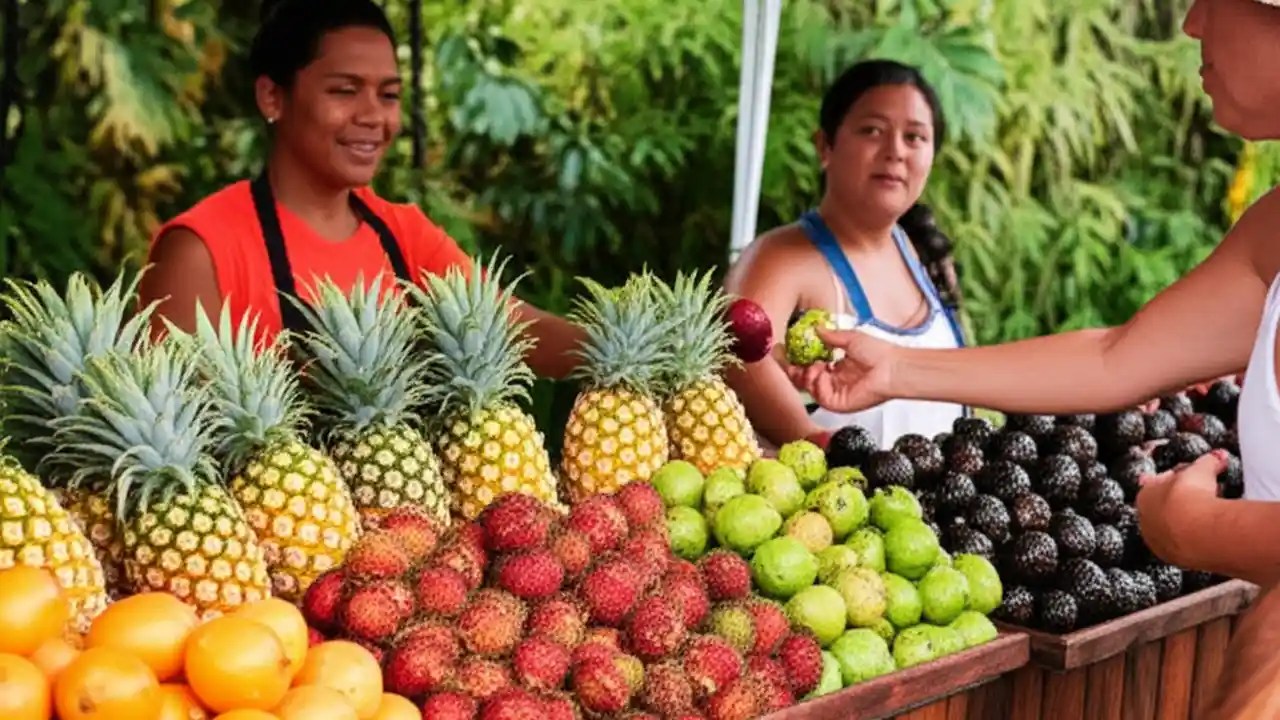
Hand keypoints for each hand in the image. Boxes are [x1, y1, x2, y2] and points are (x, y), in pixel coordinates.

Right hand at [786, 328, 896, 413]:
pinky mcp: (838, 403)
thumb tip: (817, 329)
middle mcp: (836, 381)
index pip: (812, 366)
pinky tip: (820, 373)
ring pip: (810, 388)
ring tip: (811, 366)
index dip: (799, 360)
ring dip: (805, 376)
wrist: (893, 367)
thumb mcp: (851, 338)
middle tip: (785, 361)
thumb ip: (831, 336)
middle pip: (806, 379)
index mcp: (839, 367)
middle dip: (794, 370)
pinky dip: (816, 385)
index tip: (787, 352)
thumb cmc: (879, 353)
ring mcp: (836, 393)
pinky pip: (819, 396)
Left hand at [1135, 450, 1227, 566]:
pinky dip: (1190, 540)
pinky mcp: (1168, 556)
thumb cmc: (1191, 494)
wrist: (1195, 530)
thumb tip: (1220, 456)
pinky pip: (1178, 546)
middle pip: (1161, 507)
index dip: (1173, 480)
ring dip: (1184, 523)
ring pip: (1168, 528)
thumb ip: (1209, 462)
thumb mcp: (1202, 471)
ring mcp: (1154, 539)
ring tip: (1206, 518)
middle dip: (1179, 502)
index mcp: (1145, 494)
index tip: (1187, 479)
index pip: (1155, 484)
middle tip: (1201, 498)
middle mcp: (1144, 518)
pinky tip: (1204, 537)